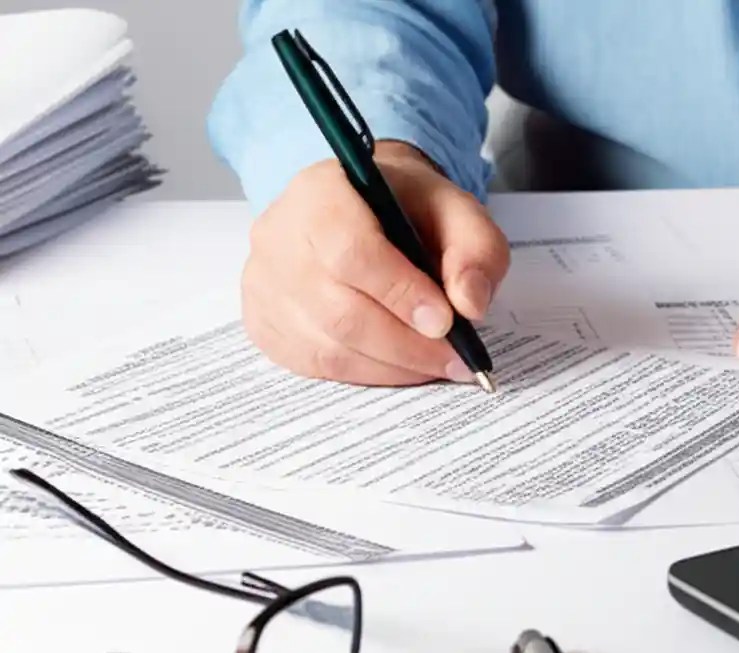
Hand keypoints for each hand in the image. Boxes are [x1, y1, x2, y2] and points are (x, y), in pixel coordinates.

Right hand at [242, 141, 508, 385]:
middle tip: (457, 359)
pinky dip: (367, 373)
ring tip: (438, 365)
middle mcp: (279, 236)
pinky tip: (400, 365)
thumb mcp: (457, 211)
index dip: (400, 293)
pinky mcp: (264, 322)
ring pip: (328, 346)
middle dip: (407, 345)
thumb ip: (475, 250)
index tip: (445, 323)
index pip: (350, 251)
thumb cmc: (409, 209)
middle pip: (339, 310)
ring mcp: (263, 283)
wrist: (366, 208)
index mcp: (321, 192)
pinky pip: (315, 365)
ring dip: (393, 366)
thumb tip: (471, 305)